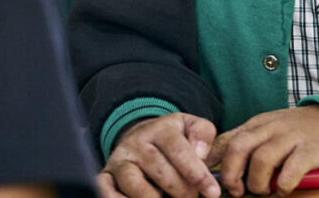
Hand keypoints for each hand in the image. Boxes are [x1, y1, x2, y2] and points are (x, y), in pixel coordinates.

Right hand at [98, 113, 221, 197]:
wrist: (139, 136)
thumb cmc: (173, 137)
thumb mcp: (190, 126)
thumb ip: (202, 134)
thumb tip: (200, 153)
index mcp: (161, 129)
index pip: (179, 151)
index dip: (197, 174)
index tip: (212, 193)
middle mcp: (137, 143)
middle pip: (160, 171)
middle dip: (181, 190)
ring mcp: (120, 160)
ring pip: (134, 184)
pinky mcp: (106, 175)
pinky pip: (107, 190)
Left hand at [209, 106, 318, 196]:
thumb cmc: (295, 132)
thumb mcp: (267, 130)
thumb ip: (245, 143)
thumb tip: (215, 163)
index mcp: (256, 124)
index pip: (226, 140)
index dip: (215, 162)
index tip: (213, 179)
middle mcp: (271, 128)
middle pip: (239, 147)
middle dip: (231, 174)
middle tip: (237, 190)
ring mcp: (291, 137)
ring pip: (262, 159)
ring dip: (258, 182)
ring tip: (264, 190)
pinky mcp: (311, 150)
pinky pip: (291, 170)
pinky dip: (283, 185)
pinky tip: (283, 189)